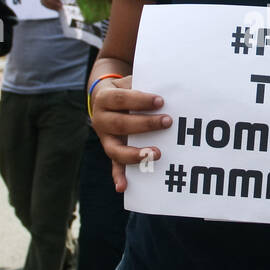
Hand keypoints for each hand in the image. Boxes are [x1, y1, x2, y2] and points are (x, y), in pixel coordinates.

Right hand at [89, 75, 170, 191]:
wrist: (105, 98)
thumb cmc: (126, 90)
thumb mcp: (130, 82)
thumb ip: (143, 85)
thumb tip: (169, 88)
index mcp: (104, 98)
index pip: (122, 99)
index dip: (140, 101)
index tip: (161, 101)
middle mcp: (100, 119)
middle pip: (121, 124)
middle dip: (145, 124)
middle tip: (167, 122)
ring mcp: (105, 138)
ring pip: (115, 149)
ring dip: (136, 153)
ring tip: (157, 153)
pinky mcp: (111, 151)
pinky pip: (114, 166)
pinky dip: (118, 177)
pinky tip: (123, 187)